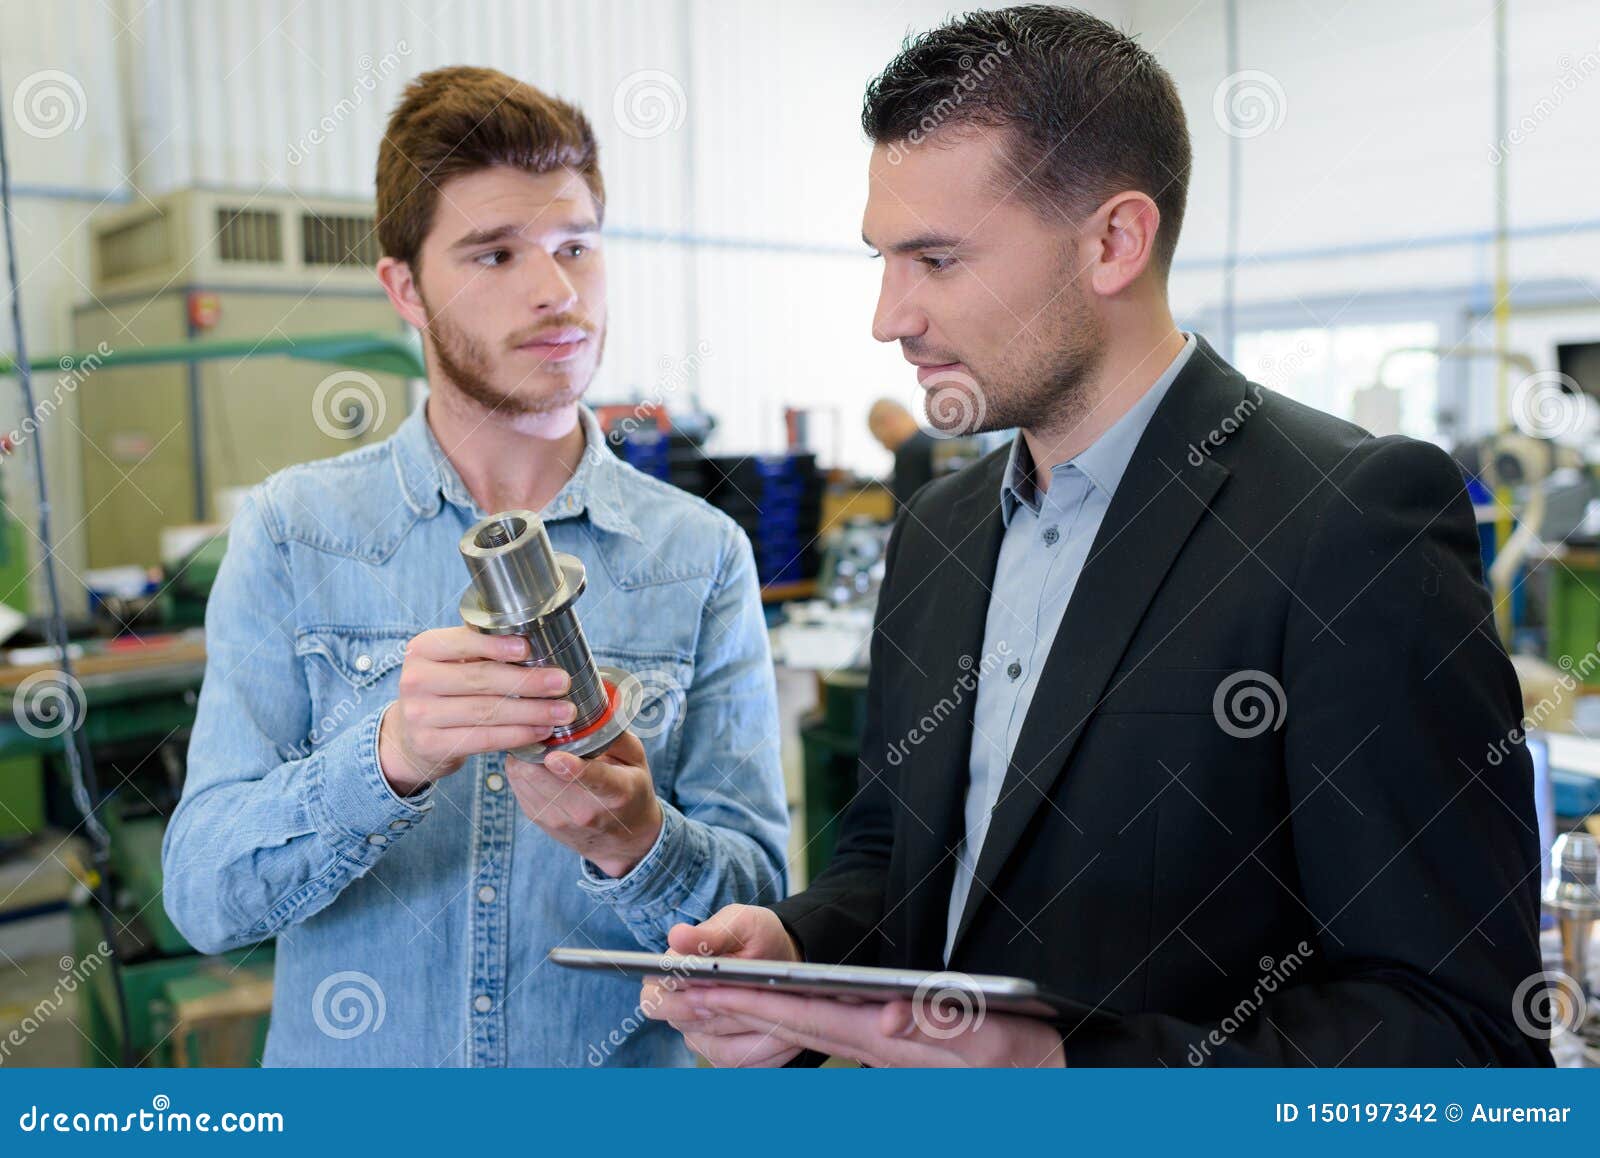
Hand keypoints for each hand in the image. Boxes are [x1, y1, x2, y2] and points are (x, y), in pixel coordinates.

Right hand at [378, 627, 577, 794]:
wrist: (410, 734)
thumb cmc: (445, 688)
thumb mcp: (452, 661)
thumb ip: (483, 648)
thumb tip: (539, 640)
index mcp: (423, 649)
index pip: (462, 642)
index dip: (496, 646)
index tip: (529, 648)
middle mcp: (416, 679)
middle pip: (481, 678)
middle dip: (528, 681)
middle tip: (562, 682)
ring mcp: (420, 714)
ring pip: (487, 711)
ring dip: (531, 711)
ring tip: (563, 711)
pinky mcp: (430, 744)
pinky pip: (483, 738)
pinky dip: (517, 735)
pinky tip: (541, 731)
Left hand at [505, 730, 662, 877]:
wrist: (621, 841)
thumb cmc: (631, 790)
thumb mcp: (636, 760)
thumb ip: (615, 735)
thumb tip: (590, 708)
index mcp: (618, 792)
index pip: (593, 780)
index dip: (571, 768)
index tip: (554, 756)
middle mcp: (585, 811)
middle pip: (543, 775)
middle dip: (534, 744)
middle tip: (537, 722)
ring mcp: (558, 819)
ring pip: (523, 776)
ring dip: (524, 752)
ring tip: (535, 738)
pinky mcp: (538, 819)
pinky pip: (516, 783)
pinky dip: (520, 765)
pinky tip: (532, 757)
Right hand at [641, 905, 803, 1066]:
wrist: (782, 958)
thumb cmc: (754, 937)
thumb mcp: (738, 924)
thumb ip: (709, 935)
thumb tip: (676, 936)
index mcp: (670, 978)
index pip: (654, 1001)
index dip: (678, 1001)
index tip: (708, 990)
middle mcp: (680, 1013)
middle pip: (689, 1030)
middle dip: (725, 1016)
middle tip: (754, 1002)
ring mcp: (702, 1038)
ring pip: (722, 1050)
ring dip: (754, 1032)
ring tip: (784, 1014)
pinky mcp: (728, 1056)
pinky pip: (746, 1064)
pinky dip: (771, 1050)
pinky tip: (791, 1035)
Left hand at [682, 987, 1066, 1067]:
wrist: (1049, 1071)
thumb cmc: (1022, 1048)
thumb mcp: (989, 1034)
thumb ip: (940, 1022)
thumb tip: (888, 1016)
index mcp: (883, 1038)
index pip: (803, 1016)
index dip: (751, 1001)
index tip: (703, 988)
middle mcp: (869, 1046)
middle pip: (786, 1025)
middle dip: (727, 1009)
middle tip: (669, 992)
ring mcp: (875, 1050)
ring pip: (797, 1030)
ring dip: (745, 1015)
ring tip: (694, 997)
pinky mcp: (886, 1047)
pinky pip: (820, 1032)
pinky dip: (782, 1018)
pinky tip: (761, 1008)